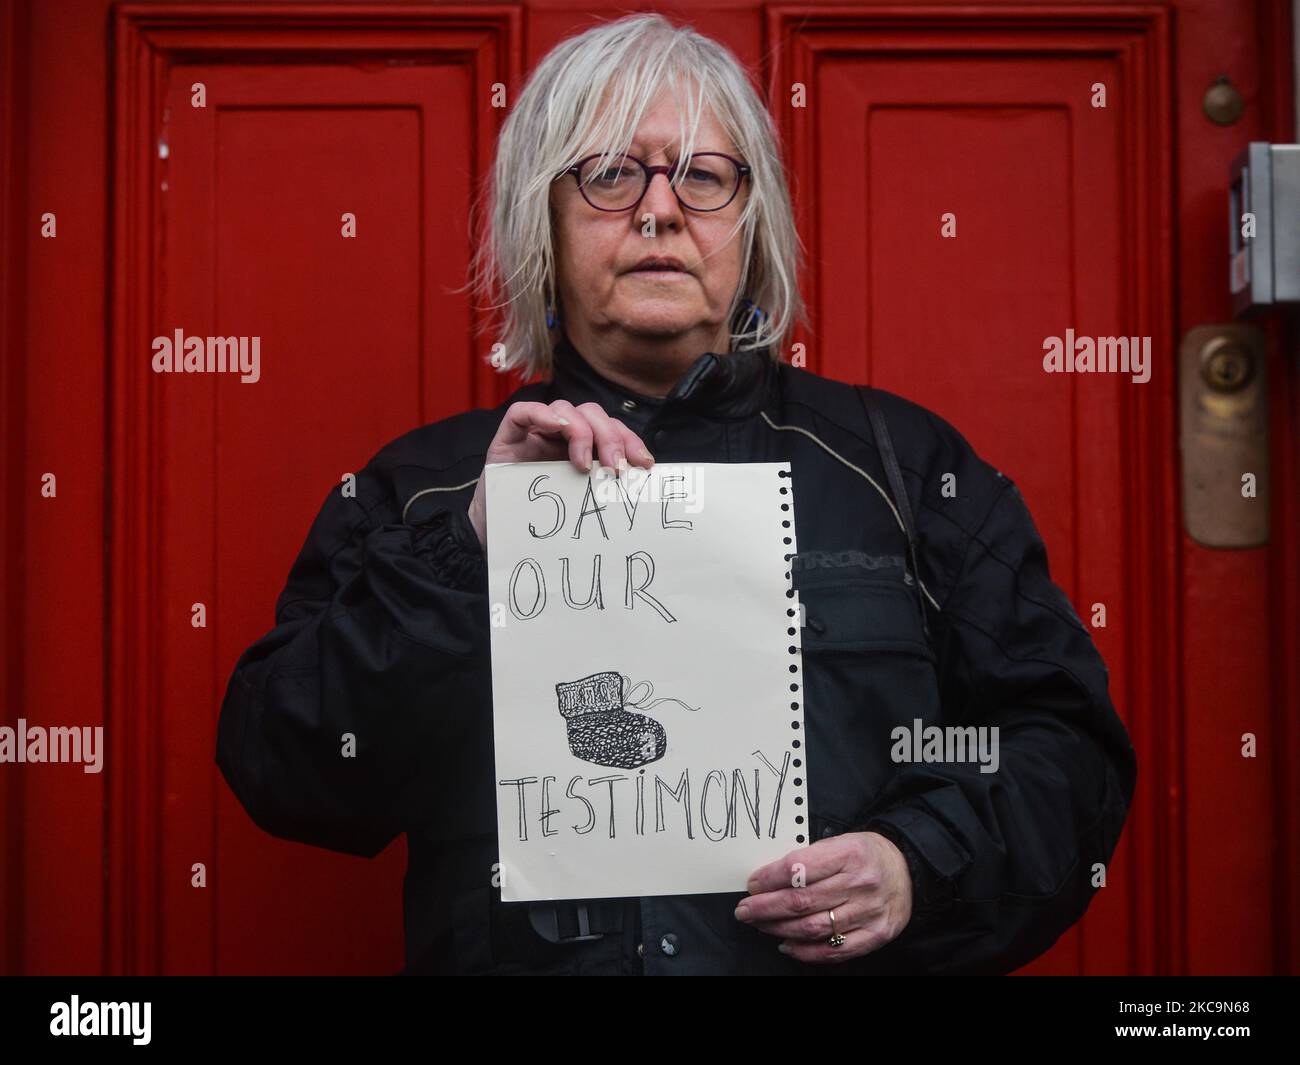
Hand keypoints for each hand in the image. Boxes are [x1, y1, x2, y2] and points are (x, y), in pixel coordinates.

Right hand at [467, 400, 653, 549]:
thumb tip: (640, 483)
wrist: (495, 538)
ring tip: (584, 464)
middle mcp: (560, 436)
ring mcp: (534, 434)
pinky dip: (541, 414)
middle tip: (615, 468)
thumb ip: (602, 487)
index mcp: (582, 449)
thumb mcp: (579, 503)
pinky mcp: (508, 438)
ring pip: (565, 408)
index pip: (611, 430)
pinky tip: (556, 426)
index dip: (630, 441)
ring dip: (581, 431)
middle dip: (611, 438)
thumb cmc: (541, 522)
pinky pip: (523, 412)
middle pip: (592, 415)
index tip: (644, 464)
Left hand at [735, 831, 912, 962]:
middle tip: (744, 910)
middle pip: (801, 901)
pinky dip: (805, 951)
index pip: (798, 868)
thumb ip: (809, 858)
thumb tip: (768, 879)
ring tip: (760, 925)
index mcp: (849, 853)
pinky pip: (834, 950)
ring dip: (779, 929)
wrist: (909, 870)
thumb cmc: (866, 854)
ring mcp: (869, 912)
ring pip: (813, 927)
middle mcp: (860, 883)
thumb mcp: (840, 841)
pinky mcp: (876, 935)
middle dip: (765, 908)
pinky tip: (786, 944)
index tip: (752, 884)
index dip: (769, 878)